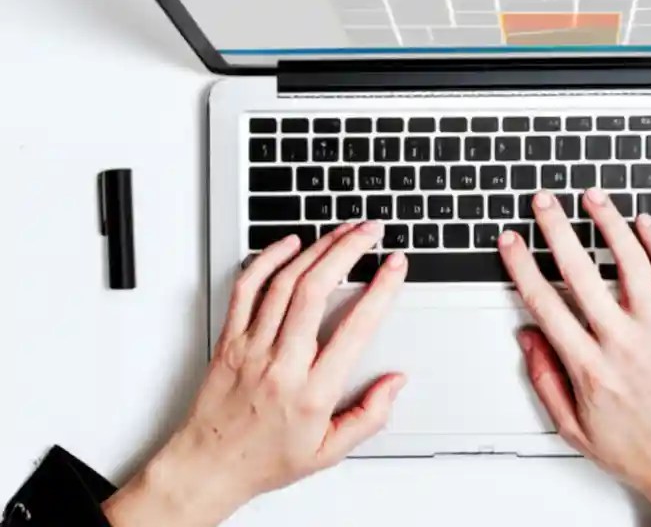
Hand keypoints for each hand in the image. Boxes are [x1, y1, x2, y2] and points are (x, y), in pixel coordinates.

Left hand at [103, 222, 406, 526]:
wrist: (208, 466)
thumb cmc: (265, 459)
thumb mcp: (329, 452)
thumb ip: (369, 416)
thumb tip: (395, 382)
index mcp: (312, 392)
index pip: (355, 328)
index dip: (381, 290)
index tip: (395, 266)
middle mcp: (281, 365)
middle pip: (317, 290)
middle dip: (348, 250)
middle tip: (369, 231)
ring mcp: (251, 348)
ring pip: (285, 283)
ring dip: (317, 249)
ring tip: (341, 231)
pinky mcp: (229, 340)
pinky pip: (247, 289)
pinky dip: (268, 259)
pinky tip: (289, 245)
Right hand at [500, 189, 650, 526]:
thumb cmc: (634, 449)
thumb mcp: (572, 427)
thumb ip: (545, 378)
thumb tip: (528, 336)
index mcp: (588, 367)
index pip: (545, 303)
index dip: (522, 266)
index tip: (511, 242)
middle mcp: (621, 343)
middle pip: (582, 273)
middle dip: (557, 230)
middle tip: (544, 202)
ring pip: (630, 264)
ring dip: (609, 224)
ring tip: (593, 197)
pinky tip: (644, 223)